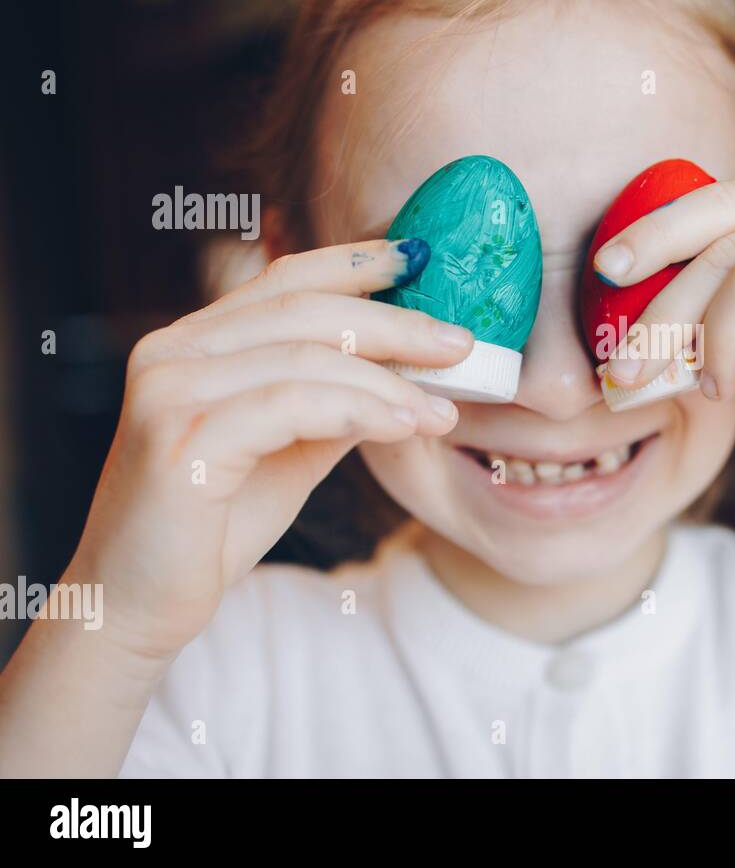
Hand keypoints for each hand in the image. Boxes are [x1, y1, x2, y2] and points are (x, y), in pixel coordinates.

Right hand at [72, 239, 471, 659]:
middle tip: (460, 345)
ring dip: (388, 383)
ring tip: (443, 409)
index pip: (283, 280)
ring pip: (305, 358)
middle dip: (394, 324)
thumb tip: (410, 367)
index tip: (421, 260)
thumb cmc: (215, 525)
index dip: (355, 264)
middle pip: (304, 311)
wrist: (140, 606)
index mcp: (193, 343)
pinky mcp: (178, 441)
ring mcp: (168, 393)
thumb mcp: (291, 448)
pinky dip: (359, 411)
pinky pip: (291, 406)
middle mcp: (171, 353)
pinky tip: (404, 427)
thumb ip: (334, 399)